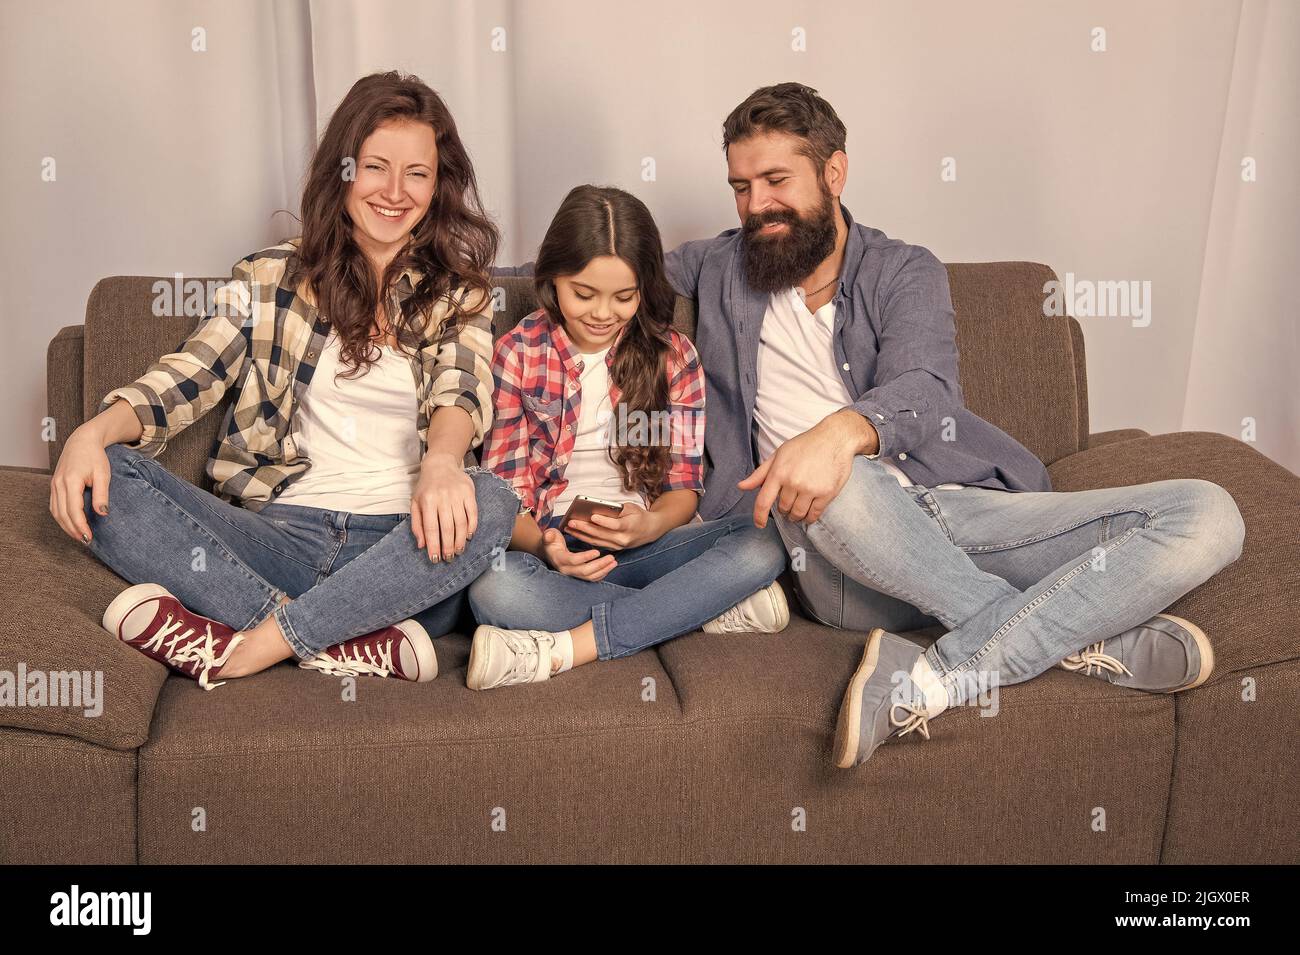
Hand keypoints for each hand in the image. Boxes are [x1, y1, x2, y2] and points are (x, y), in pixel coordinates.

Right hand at [50, 426, 111, 543]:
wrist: (82, 441)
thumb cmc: (95, 456)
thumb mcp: (103, 474)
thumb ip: (102, 494)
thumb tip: (103, 513)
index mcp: (71, 481)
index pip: (73, 510)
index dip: (80, 526)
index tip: (89, 537)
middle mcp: (58, 484)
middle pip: (62, 514)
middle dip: (73, 530)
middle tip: (85, 540)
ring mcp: (54, 485)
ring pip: (56, 511)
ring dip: (66, 526)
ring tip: (79, 535)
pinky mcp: (54, 485)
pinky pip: (54, 506)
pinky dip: (61, 517)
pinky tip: (71, 524)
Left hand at [410, 452, 476, 561]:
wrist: (440, 464)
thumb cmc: (426, 487)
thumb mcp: (415, 503)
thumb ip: (417, 524)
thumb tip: (422, 545)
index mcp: (427, 501)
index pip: (431, 528)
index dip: (434, 545)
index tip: (435, 559)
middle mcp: (442, 498)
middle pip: (447, 528)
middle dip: (448, 546)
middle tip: (449, 558)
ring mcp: (457, 494)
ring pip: (461, 523)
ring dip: (460, 540)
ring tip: (458, 551)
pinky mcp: (469, 492)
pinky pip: (472, 513)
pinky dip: (471, 527)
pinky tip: (468, 537)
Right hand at [540, 527, 616, 580]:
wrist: (549, 552)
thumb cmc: (551, 542)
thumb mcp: (549, 535)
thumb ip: (549, 535)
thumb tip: (548, 535)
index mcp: (559, 559)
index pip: (574, 560)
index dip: (586, 557)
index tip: (597, 551)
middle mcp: (566, 570)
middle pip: (584, 571)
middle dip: (599, 565)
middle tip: (611, 557)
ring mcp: (572, 574)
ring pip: (590, 577)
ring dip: (603, 570)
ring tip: (614, 562)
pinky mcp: (578, 576)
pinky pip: (591, 579)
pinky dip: (601, 574)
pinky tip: (609, 567)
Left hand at [562, 501, 663, 550]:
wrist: (650, 530)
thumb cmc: (640, 516)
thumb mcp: (632, 508)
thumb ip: (618, 509)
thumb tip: (600, 508)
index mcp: (630, 526)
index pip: (615, 525)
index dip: (603, 521)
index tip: (592, 515)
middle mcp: (624, 539)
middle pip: (602, 534)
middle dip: (585, 527)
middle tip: (572, 521)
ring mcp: (619, 545)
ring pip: (597, 541)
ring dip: (582, 535)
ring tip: (569, 528)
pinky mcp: (614, 548)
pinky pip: (598, 544)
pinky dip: (586, 539)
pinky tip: (577, 533)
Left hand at [738, 411, 875, 527]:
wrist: (834, 438)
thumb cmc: (805, 445)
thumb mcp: (779, 454)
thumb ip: (760, 473)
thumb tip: (741, 486)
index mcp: (778, 472)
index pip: (763, 501)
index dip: (759, 516)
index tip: (759, 524)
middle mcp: (793, 482)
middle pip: (783, 508)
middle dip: (784, 509)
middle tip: (789, 503)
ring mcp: (810, 488)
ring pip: (798, 514)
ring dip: (796, 515)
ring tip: (798, 510)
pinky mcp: (826, 493)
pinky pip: (814, 514)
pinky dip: (810, 517)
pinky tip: (809, 512)